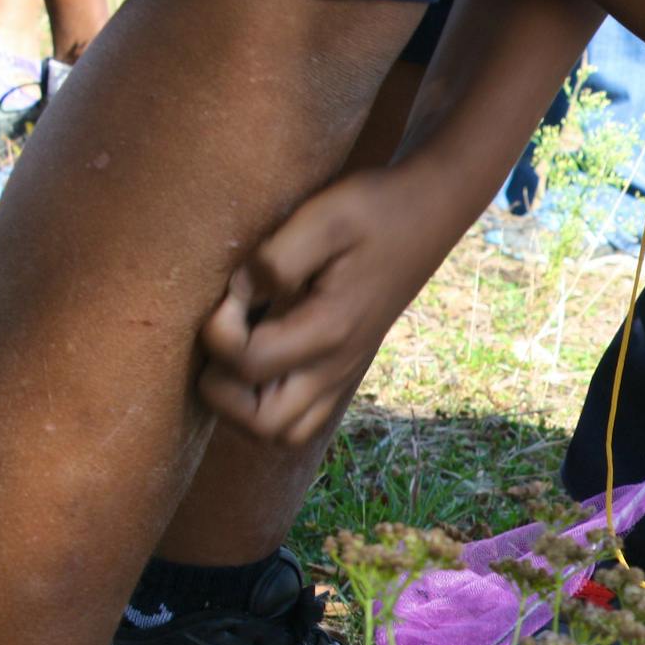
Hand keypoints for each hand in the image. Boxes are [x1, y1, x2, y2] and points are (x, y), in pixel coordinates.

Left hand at [199, 165, 448, 443]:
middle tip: (224, 339)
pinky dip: (267, 406)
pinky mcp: (343, 370)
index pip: (248, 364)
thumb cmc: (373, 211)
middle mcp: (337, 366)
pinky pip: (298, 420)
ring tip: (236, 356)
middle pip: (262, 424)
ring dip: (243, 407)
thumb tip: (239, 292)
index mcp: (330, 330)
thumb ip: (276, 259)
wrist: (427, 215)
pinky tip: (260, 361)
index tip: (230, 293)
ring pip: (280, 433)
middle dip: (222, 390)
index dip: (217, 332)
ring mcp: (342, 374)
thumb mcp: (324, 217)